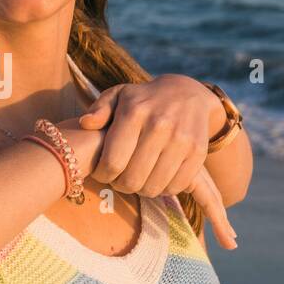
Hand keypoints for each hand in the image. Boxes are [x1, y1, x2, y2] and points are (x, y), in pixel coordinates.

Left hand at [77, 75, 237, 249]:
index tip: (102, 173)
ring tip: (136, 180)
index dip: (103, 175)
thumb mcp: (118, 96)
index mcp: (134, 112)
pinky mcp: (198, 152)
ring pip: (154, 187)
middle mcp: (159, 125)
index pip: (113, 161)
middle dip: (120, 185)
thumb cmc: (143, 99)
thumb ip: (99, 109)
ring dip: (141, 190)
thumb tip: (85, 124)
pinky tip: (156, 178)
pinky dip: (164, 189)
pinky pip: (176, 186)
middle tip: (118, 180)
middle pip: (132, 179)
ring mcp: (181, 140)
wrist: (187, 94)